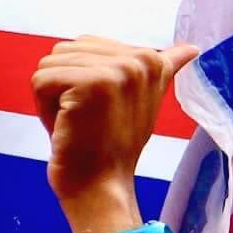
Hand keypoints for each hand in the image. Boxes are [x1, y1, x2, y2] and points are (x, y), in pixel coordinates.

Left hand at [31, 37, 196, 232]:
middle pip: (64, 50)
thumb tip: (192, 48)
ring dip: (52, 97)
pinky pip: (40, 80)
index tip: (104, 111)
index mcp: (150, 59)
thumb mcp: (142, 100)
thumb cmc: (112, 146)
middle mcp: (140, 59)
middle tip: (88, 119)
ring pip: (50, 63)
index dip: (80, 79)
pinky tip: (69, 127)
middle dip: (62, 86)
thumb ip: (161, 70)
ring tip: (79, 122)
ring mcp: (119, 70)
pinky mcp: (92, 83)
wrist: (102, 187)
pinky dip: (43, 108)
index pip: (84, 45)